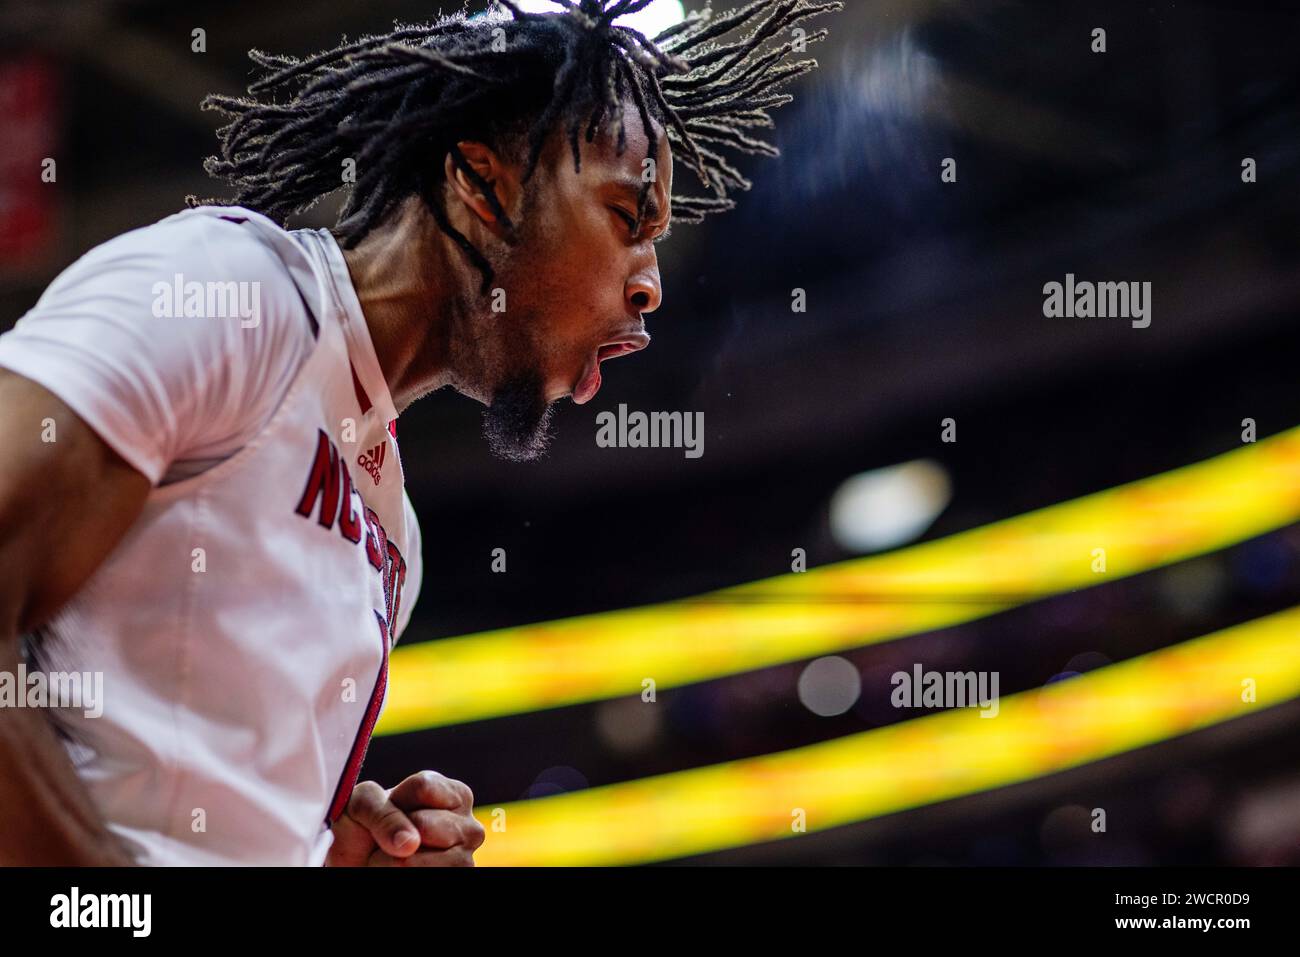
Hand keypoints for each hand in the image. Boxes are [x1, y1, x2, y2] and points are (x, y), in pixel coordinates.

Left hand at [325, 770, 484, 866]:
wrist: (356, 863)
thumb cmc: (362, 829)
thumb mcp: (363, 804)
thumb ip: (382, 811)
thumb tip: (409, 844)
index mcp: (454, 795)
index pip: (423, 787)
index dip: (394, 801)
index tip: (390, 811)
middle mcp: (468, 827)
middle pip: (424, 825)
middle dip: (393, 835)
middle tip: (392, 840)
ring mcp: (463, 861)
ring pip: (413, 860)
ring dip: (390, 862)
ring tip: (393, 859)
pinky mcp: (455, 880)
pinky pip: (415, 878)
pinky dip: (393, 875)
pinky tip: (399, 872)